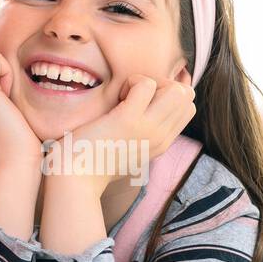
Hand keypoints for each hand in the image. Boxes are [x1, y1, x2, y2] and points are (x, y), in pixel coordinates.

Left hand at [61, 74, 195, 189]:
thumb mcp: (127, 151)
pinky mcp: (128, 120)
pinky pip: (146, 84)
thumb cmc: (93, 162)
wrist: (75, 179)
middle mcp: (161, 138)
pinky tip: (117, 98)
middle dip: (163, 85)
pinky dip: (131, 82)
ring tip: (126, 98)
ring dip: (149, 83)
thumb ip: (141, 135)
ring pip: (177, 90)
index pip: (187, 108)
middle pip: (187, 96)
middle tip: (135, 96)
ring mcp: (148, 130)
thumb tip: (141, 113)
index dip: (167, 96)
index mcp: (162, 144)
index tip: (142, 103)